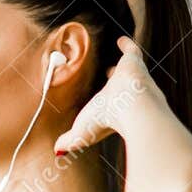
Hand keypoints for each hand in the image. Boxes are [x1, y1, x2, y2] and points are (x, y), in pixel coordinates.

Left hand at [52, 37, 167, 154]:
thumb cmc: (106, 123)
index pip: (109, 101)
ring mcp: (132, 78)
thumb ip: (70, 141)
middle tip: (108, 71)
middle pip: (119, 84)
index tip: (101, 96)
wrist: (132, 111)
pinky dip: (127, 45)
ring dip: (123, 62)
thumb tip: (57, 151)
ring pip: (126, 69)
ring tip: (120, 54)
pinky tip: (121, 40)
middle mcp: (125, 94)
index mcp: (114, 108)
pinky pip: (131, 51)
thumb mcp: (81, 133)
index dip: (104, 98)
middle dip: (115, 79)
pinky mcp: (134, 64)